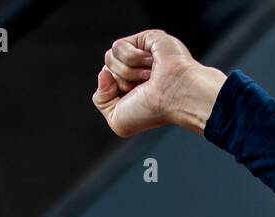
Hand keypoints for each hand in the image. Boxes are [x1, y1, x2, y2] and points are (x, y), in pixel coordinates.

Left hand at [92, 29, 226, 136]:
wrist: (174, 96)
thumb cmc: (153, 111)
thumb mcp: (118, 120)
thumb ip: (101, 100)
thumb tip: (103, 72)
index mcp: (130, 88)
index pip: (104, 82)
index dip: (112, 93)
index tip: (135, 99)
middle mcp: (135, 69)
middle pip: (105, 69)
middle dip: (121, 83)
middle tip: (144, 88)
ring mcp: (141, 53)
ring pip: (109, 57)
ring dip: (128, 72)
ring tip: (150, 76)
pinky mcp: (145, 38)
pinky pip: (118, 47)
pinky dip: (133, 58)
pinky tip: (152, 63)